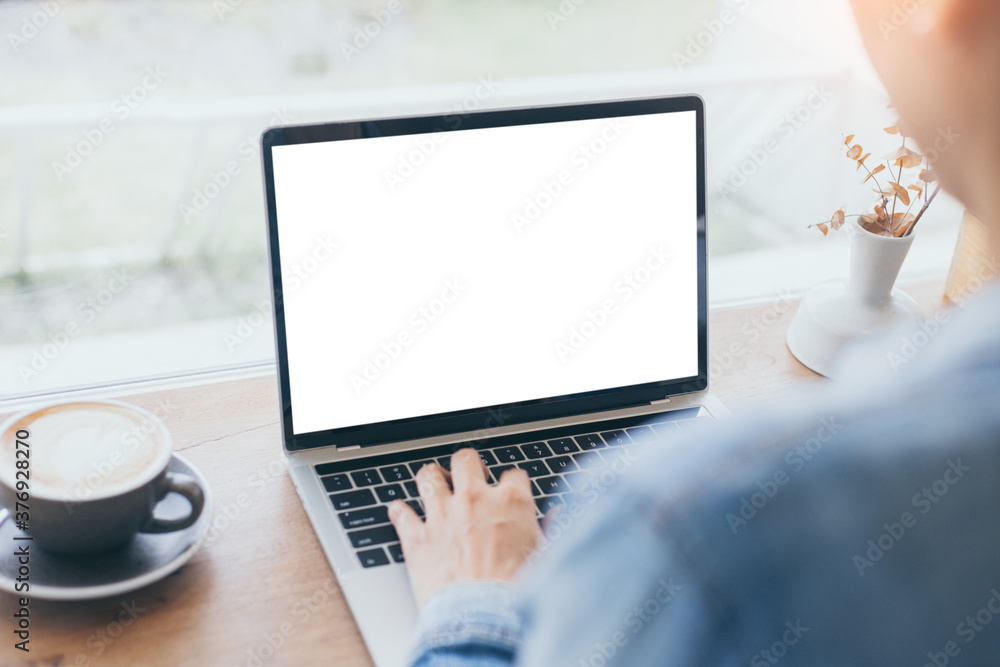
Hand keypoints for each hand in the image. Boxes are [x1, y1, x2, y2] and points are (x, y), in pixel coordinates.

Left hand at [388, 448, 541, 609]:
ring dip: (431, 479)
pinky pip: (401, 512)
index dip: (511, 483)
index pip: (513, 474)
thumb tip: (558, 516)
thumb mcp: (545, 555)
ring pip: (429, 477)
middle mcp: (474, 500)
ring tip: (434, 483)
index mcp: (511, 501)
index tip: (510, 491)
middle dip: (467, 465)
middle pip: (466, 460)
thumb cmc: (517, 591)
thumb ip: (549, 528)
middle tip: (468, 475)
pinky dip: (400, 511)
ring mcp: (442, 515)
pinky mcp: (417, 536)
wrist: (485, 616)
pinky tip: (401, 511)